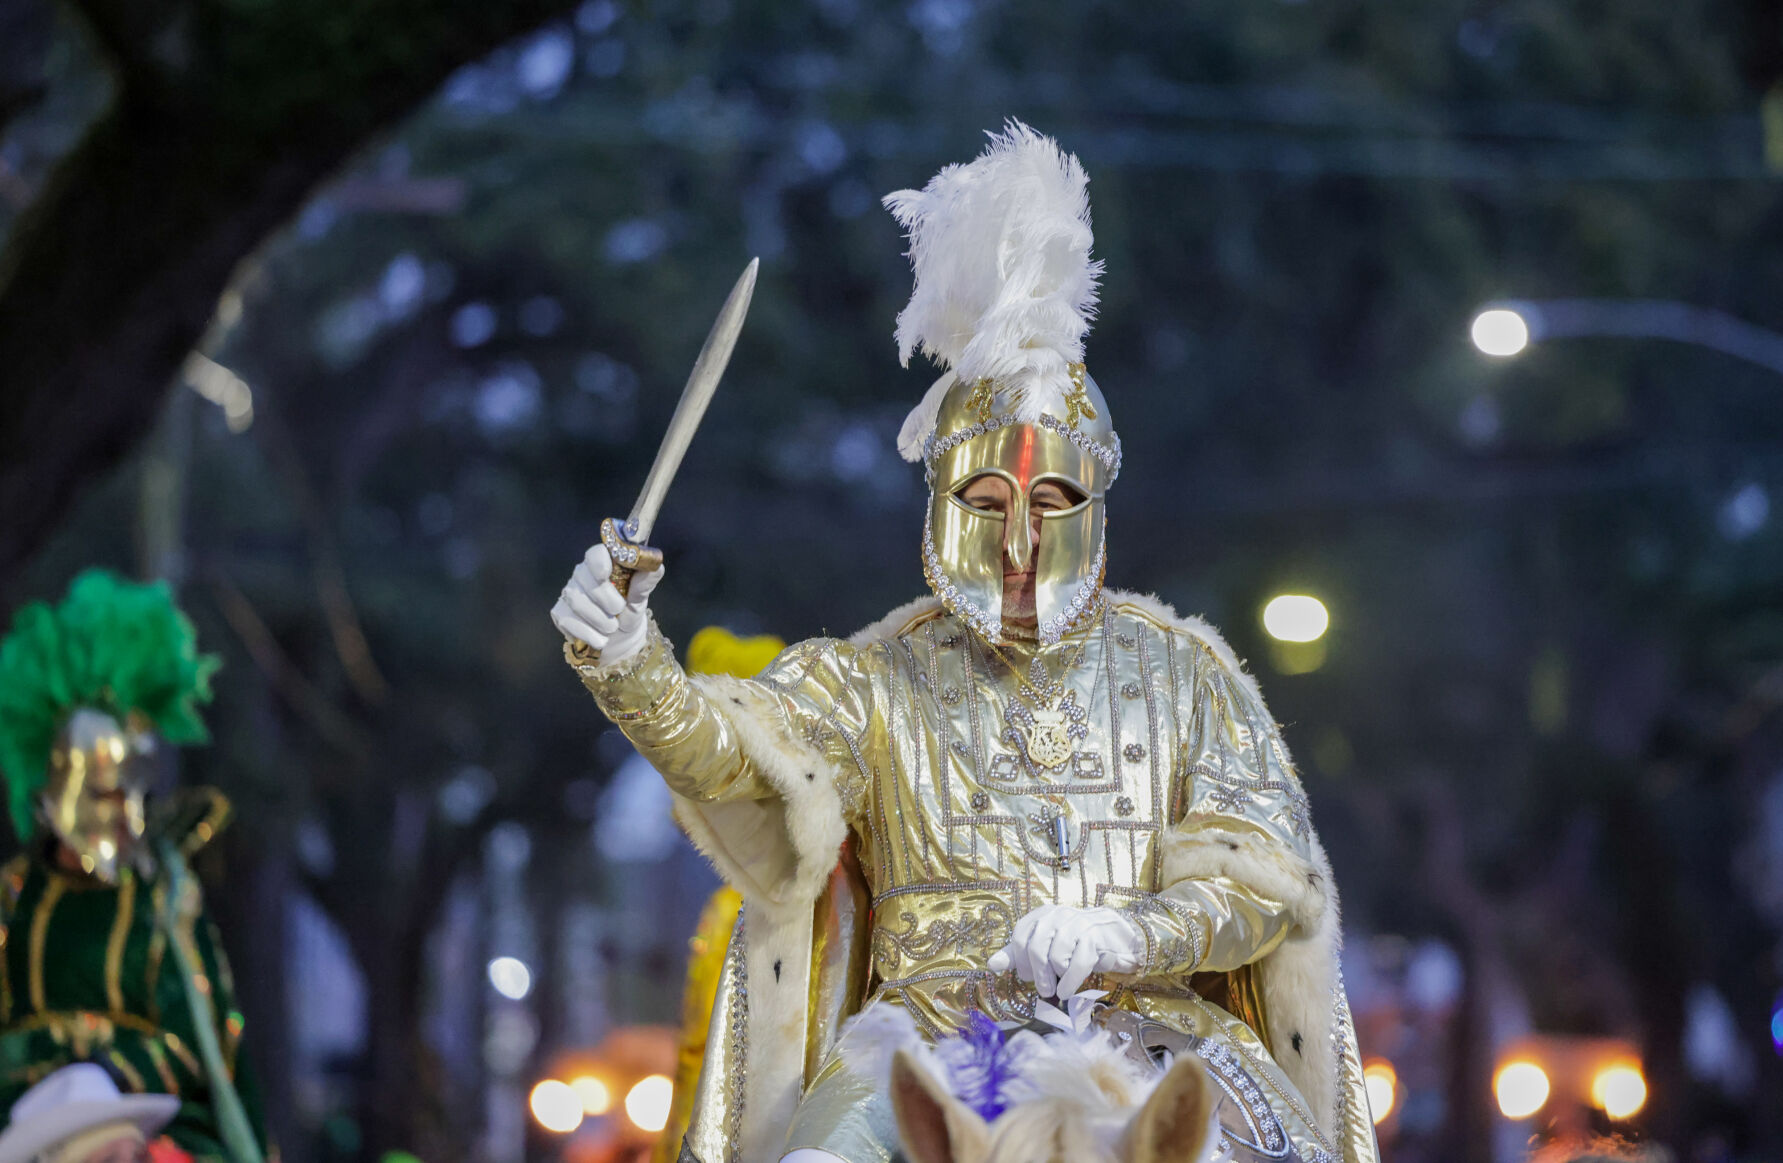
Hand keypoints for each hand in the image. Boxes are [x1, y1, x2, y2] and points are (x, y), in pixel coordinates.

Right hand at [550, 544, 663, 665]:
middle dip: (604, 597)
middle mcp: (582, 574)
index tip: (605, 575)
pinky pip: (568, 619)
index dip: (598, 562)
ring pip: (576, 600)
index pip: (595, 554)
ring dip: (598, 618)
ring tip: (612, 628)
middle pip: (584, 577)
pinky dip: (587, 633)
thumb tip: (656, 566)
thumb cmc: (628, 612)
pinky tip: (600, 640)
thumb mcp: (640, 599)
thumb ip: (645, 583)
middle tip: (618, 610)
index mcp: (603, 564)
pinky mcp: (559, 612)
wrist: (618, 642)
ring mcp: (569, 592)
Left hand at [987, 904, 1143, 998]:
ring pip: (1056, 958)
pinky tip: (1067, 991)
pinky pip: (1076, 965)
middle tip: (1043, 990)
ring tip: (1059, 986)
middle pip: (1036, 949)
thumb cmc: (1076, 943)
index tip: (1025, 975)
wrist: (1115, 937)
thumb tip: (992, 964)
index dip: (1019, 960)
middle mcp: (1058, 915)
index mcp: (1042, 914)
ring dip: (1056, 978)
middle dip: (1038, 974)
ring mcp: (1078, 925)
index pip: (1020, 936)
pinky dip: (1069, 983)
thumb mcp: (1045, 944)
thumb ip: (1018, 953)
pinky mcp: (1094, 939)